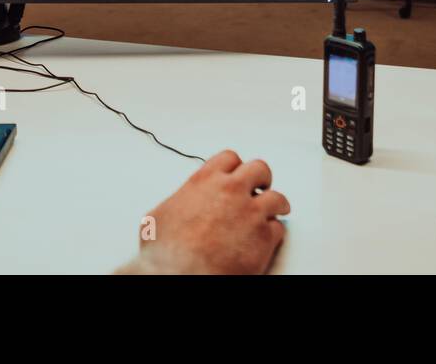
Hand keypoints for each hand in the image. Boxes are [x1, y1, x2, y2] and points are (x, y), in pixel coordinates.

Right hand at [121, 150, 289, 274]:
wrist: (180, 276)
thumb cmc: (166, 253)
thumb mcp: (157, 218)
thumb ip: (176, 204)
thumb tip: (175, 209)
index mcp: (205, 181)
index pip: (229, 159)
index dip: (235, 167)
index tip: (237, 173)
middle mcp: (232, 191)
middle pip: (259, 170)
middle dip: (261, 178)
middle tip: (261, 186)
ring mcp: (251, 213)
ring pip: (277, 198)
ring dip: (276, 204)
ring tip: (277, 209)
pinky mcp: (263, 239)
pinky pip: (278, 228)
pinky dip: (274, 231)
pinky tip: (268, 236)